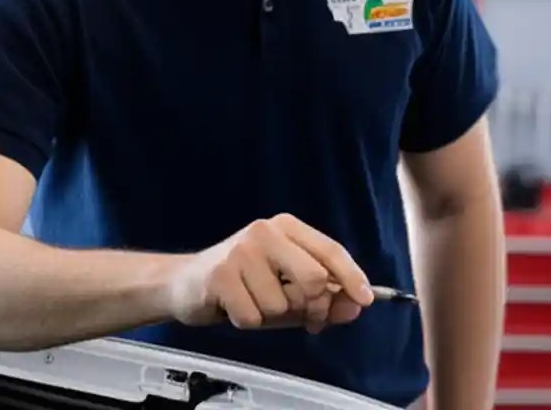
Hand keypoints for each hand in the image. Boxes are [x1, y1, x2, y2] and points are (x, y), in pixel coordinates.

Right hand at [167, 213, 374, 331]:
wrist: (185, 283)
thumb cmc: (245, 285)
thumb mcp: (288, 289)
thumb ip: (323, 298)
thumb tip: (356, 307)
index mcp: (286, 227)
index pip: (330, 250)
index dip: (352, 277)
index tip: (366, 300)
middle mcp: (265, 232)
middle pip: (314, 279)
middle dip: (312, 307)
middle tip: (303, 318)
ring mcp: (241, 252)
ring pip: (282, 305)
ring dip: (271, 316)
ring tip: (253, 302)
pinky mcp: (220, 275)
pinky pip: (254, 317)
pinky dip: (248, 322)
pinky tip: (234, 307)